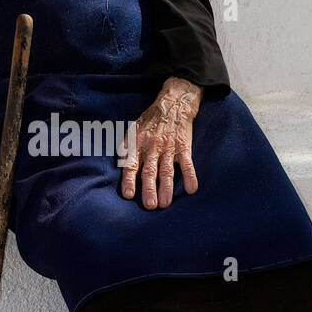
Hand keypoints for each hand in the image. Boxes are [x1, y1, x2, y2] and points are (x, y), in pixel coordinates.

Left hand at [119, 76, 201, 208]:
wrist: (173, 105)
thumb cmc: (150, 121)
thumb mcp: (132, 130)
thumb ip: (126, 149)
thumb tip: (119, 166)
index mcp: (137, 145)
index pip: (131, 165)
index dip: (129, 180)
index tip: (128, 195)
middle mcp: (152, 148)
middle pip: (150, 171)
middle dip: (149, 189)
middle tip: (150, 206)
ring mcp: (169, 148)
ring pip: (167, 171)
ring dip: (167, 188)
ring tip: (166, 203)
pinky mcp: (184, 147)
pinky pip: (187, 164)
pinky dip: (190, 176)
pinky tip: (191, 190)